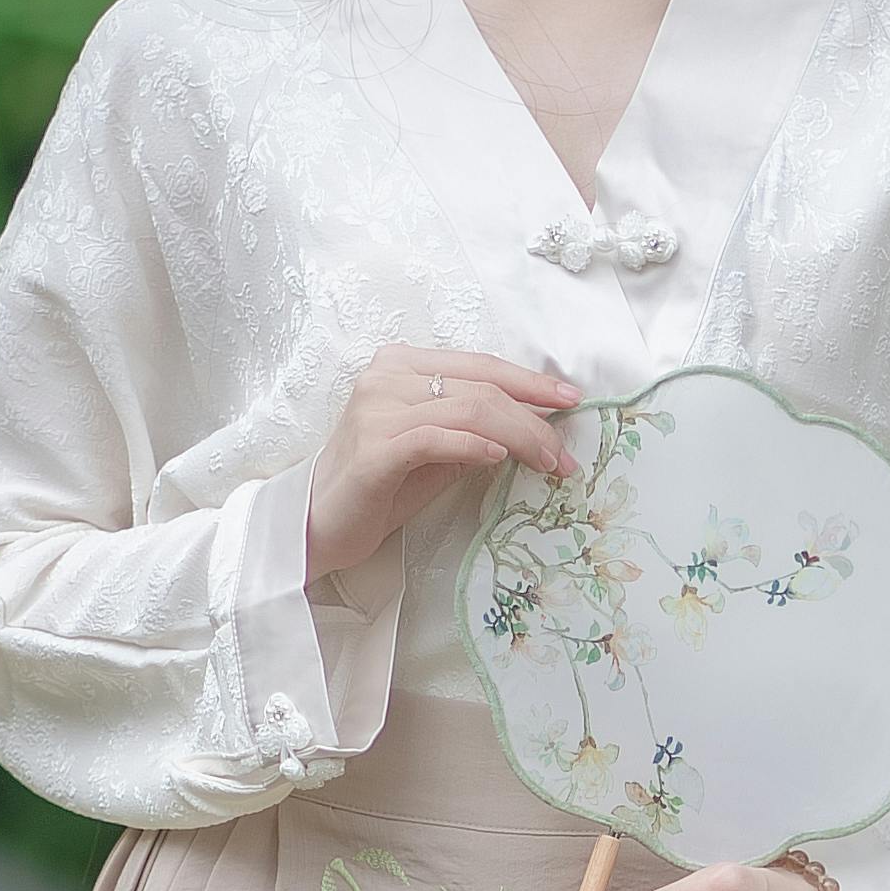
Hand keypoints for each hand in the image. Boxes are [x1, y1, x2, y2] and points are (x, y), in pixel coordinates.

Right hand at [306, 348, 582, 587]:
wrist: (318, 525)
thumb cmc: (378, 488)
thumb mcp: (436, 451)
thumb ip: (475, 430)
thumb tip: (535, 424)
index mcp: (400, 365)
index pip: (479, 365)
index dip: (530, 381)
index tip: (571, 400)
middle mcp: (386, 376)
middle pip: (481, 386)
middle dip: (534, 419)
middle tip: (565, 454)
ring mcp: (377, 409)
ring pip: (469, 409)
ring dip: (519, 437)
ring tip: (548, 464)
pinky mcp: (374, 448)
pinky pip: (438, 438)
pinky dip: (476, 447)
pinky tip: (501, 460)